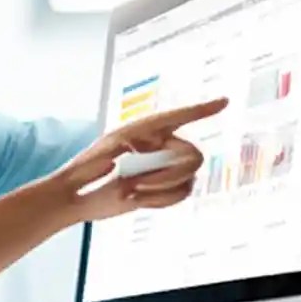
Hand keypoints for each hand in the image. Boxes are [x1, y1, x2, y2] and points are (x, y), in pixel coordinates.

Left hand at [50, 97, 227, 222]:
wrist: (76, 195)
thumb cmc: (85, 167)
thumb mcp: (107, 150)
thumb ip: (132, 145)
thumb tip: (150, 146)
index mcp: (145, 130)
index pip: (179, 117)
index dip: (202, 110)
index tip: (224, 101)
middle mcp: (159, 147)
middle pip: (193, 156)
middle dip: (170, 172)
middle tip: (137, 181)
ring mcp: (162, 169)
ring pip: (189, 178)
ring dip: (160, 187)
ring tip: (130, 190)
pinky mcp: (161, 190)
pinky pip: (180, 194)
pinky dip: (159, 200)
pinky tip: (135, 199)